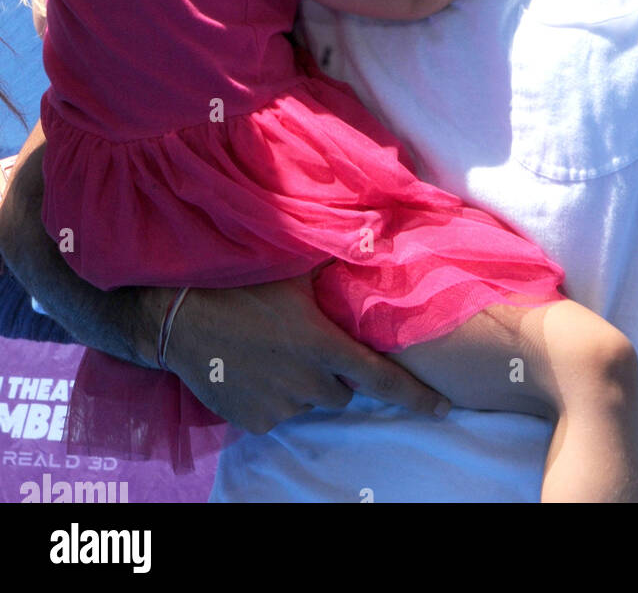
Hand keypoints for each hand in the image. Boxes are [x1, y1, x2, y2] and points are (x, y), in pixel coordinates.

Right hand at [159, 272, 448, 432]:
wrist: (180, 316)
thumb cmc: (241, 283)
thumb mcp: (295, 267)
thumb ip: (338, 261)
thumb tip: (377, 230)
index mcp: (324, 346)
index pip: (382, 379)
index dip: (415, 396)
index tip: (443, 408)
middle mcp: (308, 383)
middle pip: (343, 390)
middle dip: (336, 371)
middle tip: (309, 341)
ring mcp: (280, 406)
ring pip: (310, 402)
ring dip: (304, 383)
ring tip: (275, 349)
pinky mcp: (254, 422)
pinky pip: (279, 413)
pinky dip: (275, 396)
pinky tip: (256, 367)